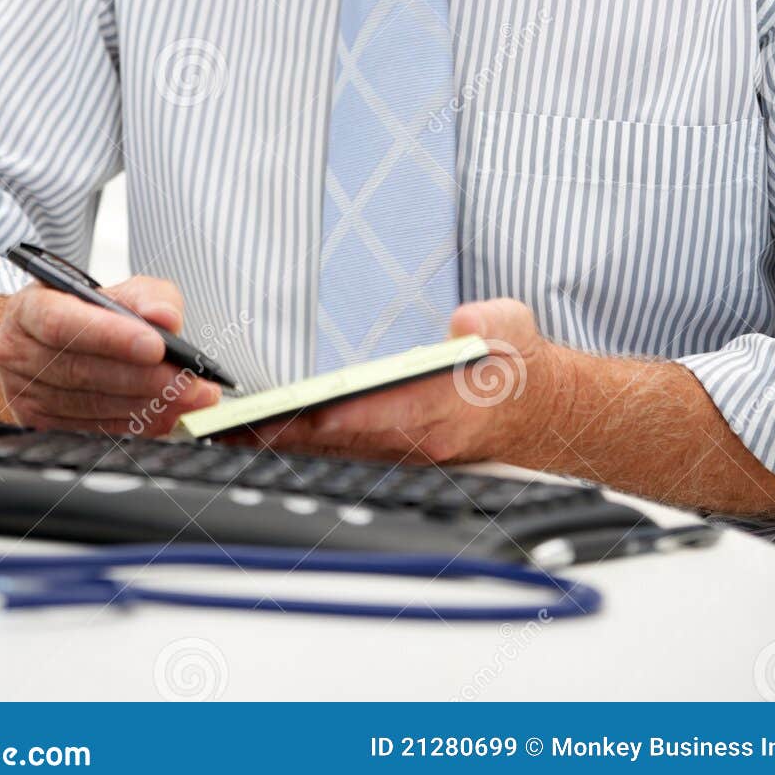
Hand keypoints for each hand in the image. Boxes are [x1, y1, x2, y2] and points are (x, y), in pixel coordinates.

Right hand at [0, 274, 221, 436]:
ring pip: (90, 404)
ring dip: (146, 404)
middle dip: (143, 377)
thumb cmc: (84, 312)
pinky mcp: (41, 423)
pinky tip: (165, 415)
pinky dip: (135, 424)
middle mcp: (17, 352)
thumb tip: (167, 318)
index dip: (110, 336)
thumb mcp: (116, 290)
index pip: (63, 324)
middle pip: (81, 371)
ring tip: (188, 397)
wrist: (46, 342)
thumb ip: (149, 297)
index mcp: (28, 309)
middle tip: (188, 380)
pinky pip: (93, 428)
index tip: (156, 345)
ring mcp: (25, 393)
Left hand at [224, 298, 571, 467]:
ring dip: (286, 443)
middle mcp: (421, 439)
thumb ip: (488, 321)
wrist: (541, 410)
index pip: (383, 414)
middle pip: (342, 439)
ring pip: (336, 451)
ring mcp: (406, 451)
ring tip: (233, 433)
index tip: (298, 413)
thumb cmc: (517, 364)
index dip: (338, 415)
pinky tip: (269, 436)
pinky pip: (343, 453)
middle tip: (235, 427)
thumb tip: (467, 321)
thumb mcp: (511, 326)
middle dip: (288, 432)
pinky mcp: (396, 452)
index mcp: (447, 409)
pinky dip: (304, 446)